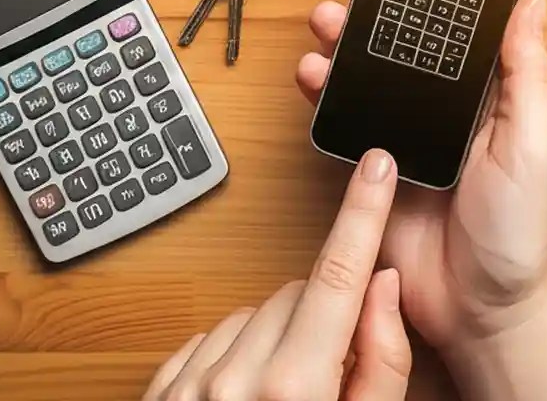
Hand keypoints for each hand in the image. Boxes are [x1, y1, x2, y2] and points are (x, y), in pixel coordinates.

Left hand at [144, 149, 411, 400]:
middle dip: (319, 319)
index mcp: (298, 386)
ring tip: (280, 396)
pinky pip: (208, 339)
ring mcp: (192, 384)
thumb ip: (383, 360)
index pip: (339, 277)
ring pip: (250, 314)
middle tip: (328, 372)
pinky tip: (246, 398)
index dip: (362, 216)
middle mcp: (237, 379)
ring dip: (273, 339)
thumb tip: (383, 284)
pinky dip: (232, 357)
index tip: (376, 168)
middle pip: (295, 296)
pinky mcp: (163, 391)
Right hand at [296, 0, 546, 355]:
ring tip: (323, 18)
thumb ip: (525, 76)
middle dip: (375, 0)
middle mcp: (449, 109)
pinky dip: (326, 92)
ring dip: (344, 39)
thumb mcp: (532, 145)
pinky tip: (313, 74)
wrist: (479, 310)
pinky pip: (347, 119)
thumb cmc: (520, 235)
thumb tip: (531, 5)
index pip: (459, 27)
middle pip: (407, 39)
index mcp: (492, 97)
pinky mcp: (376, 166)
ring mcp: (410, 135)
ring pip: (371, 72)